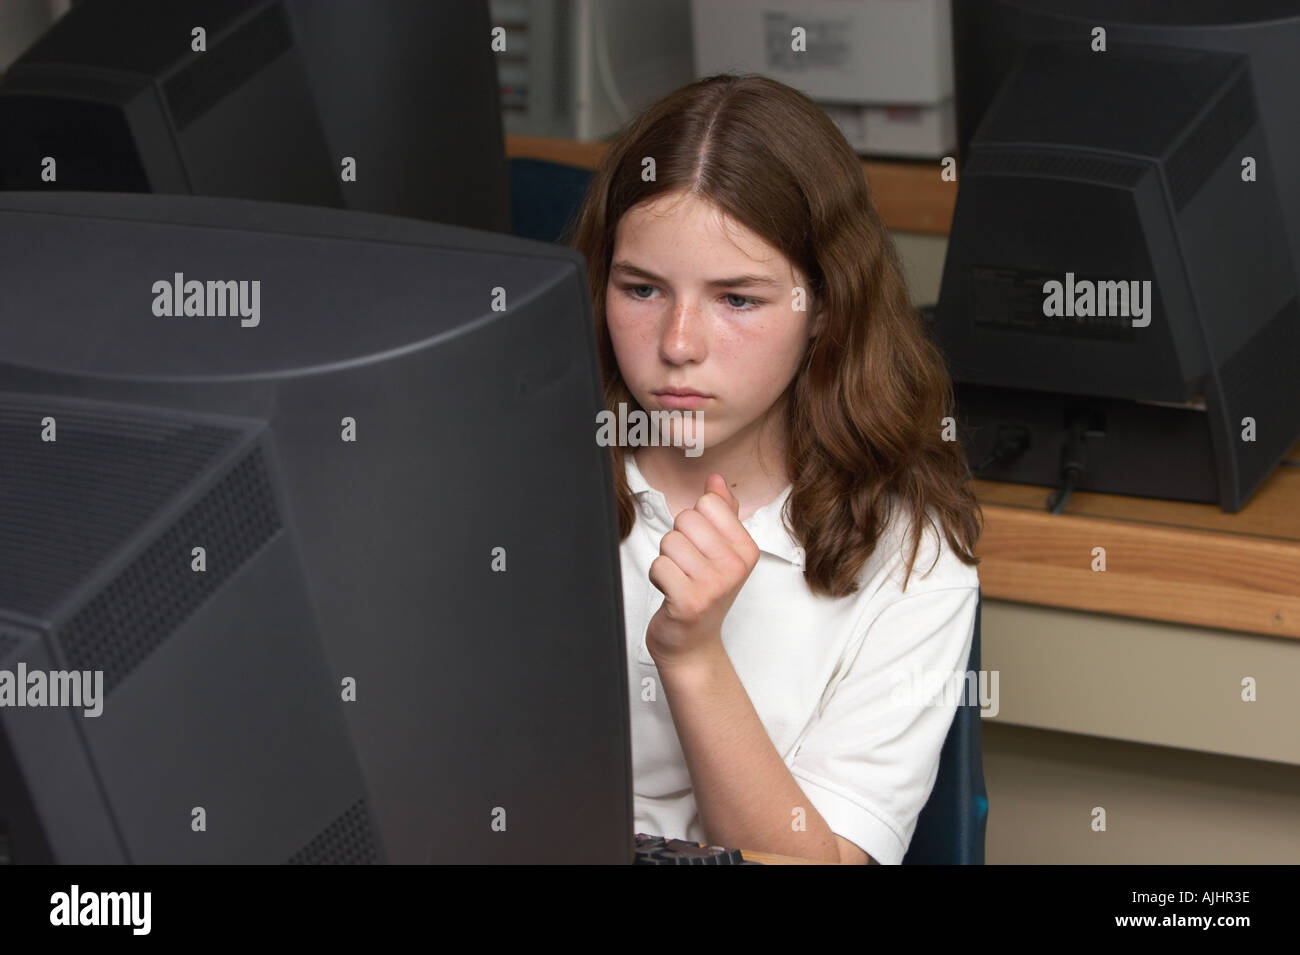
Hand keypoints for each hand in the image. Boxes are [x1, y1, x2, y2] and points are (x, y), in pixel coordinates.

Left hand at [645, 473, 760, 668]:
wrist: (693, 644)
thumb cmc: (704, 593)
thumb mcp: (721, 552)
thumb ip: (722, 513)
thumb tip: (716, 479)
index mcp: (746, 549)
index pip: (708, 504)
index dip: (694, 523)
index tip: (700, 548)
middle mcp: (735, 566)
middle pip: (686, 519)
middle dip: (678, 540)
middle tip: (687, 567)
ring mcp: (714, 585)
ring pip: (669, 542)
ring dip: (667, 560)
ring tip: (680, 580)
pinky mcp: (690, 601)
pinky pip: (658, 565)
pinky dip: (657, 578)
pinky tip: (671, 592)